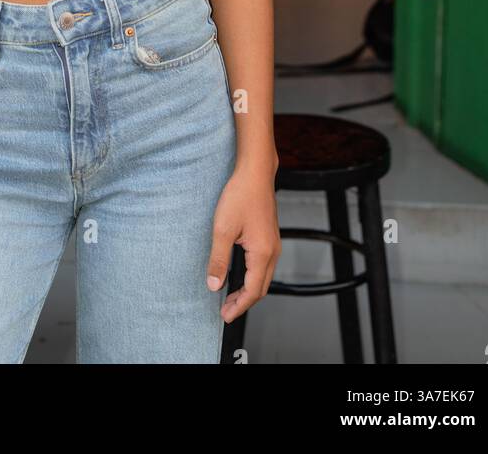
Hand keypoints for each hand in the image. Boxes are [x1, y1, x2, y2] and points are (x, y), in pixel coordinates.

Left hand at [206, 163, 280, 320]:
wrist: (255, 172)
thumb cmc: (241, 195)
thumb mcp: (223, 229)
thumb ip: (219, 260)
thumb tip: (214, 284)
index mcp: (262, 253)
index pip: (252, 291)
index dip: (238, 306)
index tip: (225, 315)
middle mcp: (272, 251)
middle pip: (260, 288)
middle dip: (244, 302)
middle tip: (226, 310)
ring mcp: (273, 243)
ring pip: (263, 277)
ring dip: (248, 290)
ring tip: (231, 295)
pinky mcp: (270, 236)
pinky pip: (264, 264)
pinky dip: (252, 276)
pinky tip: (240, 273)